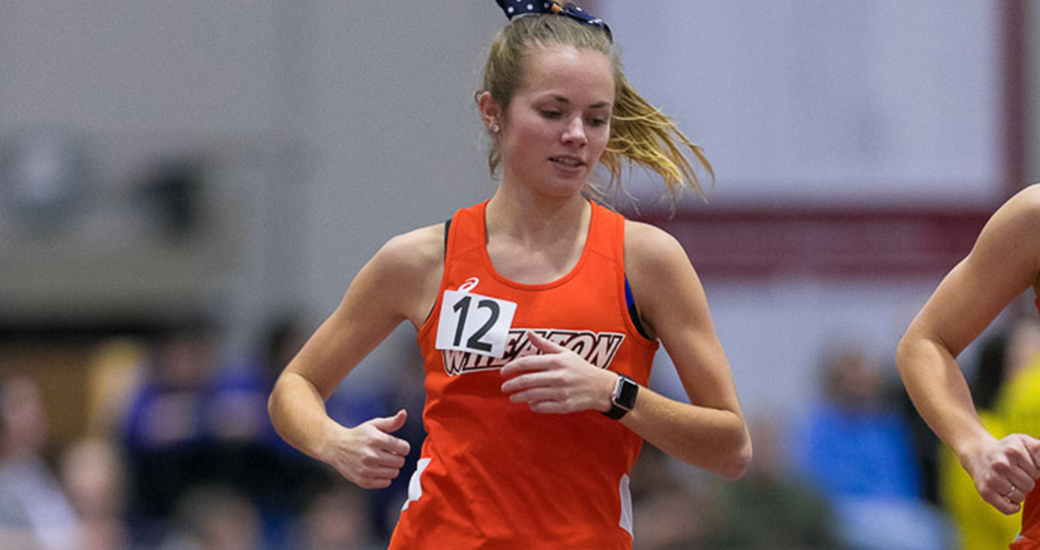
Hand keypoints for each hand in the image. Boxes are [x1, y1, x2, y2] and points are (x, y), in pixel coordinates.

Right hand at [320, 409, 410, 488]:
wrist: (336, 447)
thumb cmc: (358, 436)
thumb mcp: (374, 425)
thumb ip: (392, 422)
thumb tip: (404, 413)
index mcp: (375, 439)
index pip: (404, 448)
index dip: (402, 447)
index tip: (396, 446)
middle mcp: (371, 455)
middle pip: (400, 462)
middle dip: (397, 457)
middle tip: (387, 453)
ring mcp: (366, 470)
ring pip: (394, 473)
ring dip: (391, 467)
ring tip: (381, 461)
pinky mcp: (363, 481)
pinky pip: (386, 483)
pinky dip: (384, 477)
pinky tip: (376, 469)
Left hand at [499, 331, 617, 413]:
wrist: (600, 387)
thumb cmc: (580, 368)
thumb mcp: (565, 352)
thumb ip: (545, 344)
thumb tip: (529, 333)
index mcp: (556, 361)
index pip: (526, 363)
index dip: (511, 367)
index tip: (503, 372)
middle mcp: (558, 376)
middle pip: (526, 380)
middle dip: (511, 384)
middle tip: (504, 387)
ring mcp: (561, 392)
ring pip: (532, 395)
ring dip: (518, 396)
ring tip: (512, 397)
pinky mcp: (564, 406)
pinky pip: (542, 407)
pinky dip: (533, 405)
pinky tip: (530, 403)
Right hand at [963, 433, 1039, 513]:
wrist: (977, 453)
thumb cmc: (1005, 450)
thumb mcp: (1022, 441)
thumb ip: (1038, 448)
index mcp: (1013, 451)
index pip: (1037, 473)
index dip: (1032, 471)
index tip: (1021, 466)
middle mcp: (1001, 465)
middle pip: (1029, 486)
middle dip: (1025, 482)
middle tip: (1014, 475)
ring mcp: (992, 479)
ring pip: (1020, 497)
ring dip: (1017, 493)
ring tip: (1008, 482)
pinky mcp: (985, 492)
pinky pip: (1008, 509)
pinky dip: (1012, 507)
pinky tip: (1009, 498)